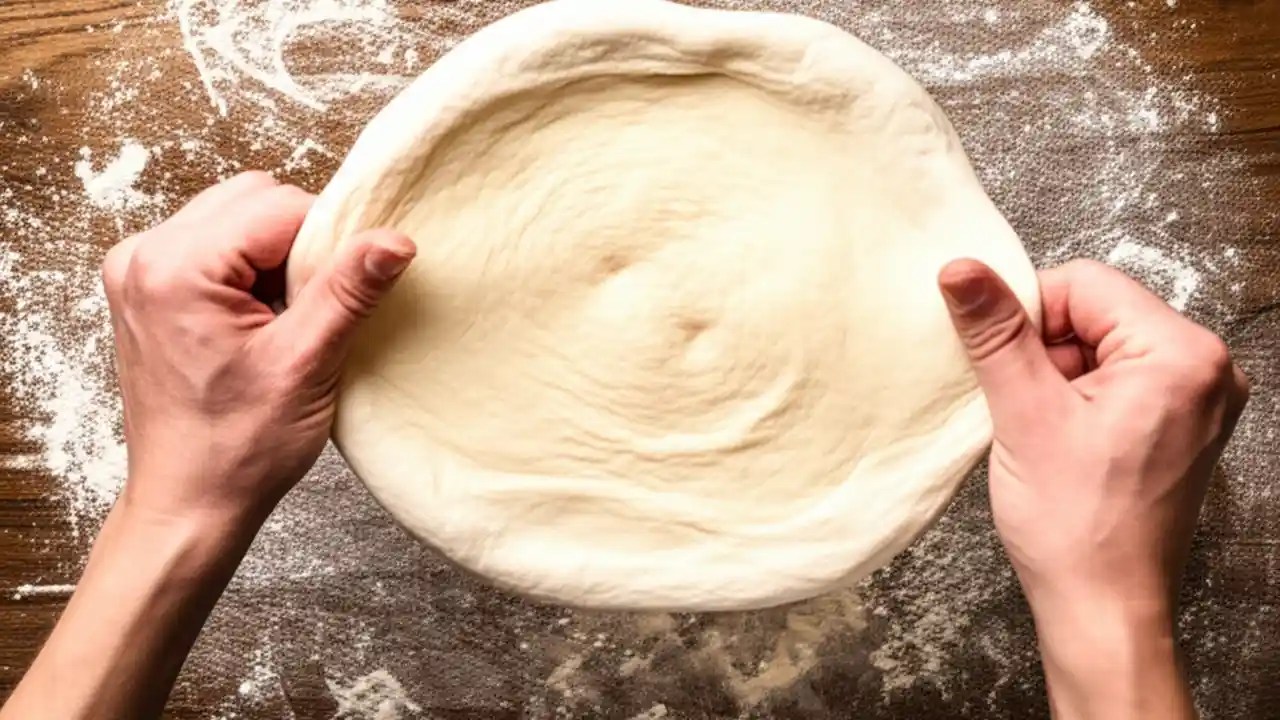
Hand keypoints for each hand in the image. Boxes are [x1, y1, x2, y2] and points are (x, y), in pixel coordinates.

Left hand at [102, 171, 415, 524]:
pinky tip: (262, 322)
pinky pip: (215, 245)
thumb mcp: (306, 364)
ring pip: (236, 216)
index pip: (278, 205)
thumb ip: (348, 291)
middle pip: (253, 198)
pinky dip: (251, 271)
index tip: (344, 290)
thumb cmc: (236, 449)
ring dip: (275, 256)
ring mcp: (139, 270)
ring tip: (284, 320)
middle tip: (312, 309)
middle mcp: (144, 255)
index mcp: (174, 267)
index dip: (327, 240)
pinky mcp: (147, 288)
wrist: (189, 503)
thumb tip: (393, 238)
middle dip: (298, 243)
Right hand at [938, 258, 1247, 718]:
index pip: (1084, 283)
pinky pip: (1118, 381)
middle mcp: (1206, 369)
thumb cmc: (1075, 525)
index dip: (1028, 314)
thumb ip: (995, 332)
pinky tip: (1060, 441)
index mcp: (1181, 354)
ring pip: (1101, 348)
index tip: (1001, 362)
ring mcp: (1198, 400)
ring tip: (1042, 432)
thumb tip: (961, 269)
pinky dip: (1077, 399)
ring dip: (1057, 377)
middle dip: (1045, 350)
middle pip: (1096, 313)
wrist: (1102, 609)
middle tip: (1024, 408)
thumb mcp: (1024, 413)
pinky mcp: (1181, 426)